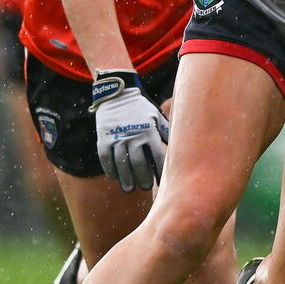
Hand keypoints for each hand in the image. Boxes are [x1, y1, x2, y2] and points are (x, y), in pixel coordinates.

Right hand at [89, 70, 168, 192]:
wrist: (118, 95)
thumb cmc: (142, 109)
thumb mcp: (157, 117)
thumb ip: (167, 133)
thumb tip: (181, 147)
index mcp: (149, 131)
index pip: (157, 157)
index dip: (160, 171)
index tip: (163, 182)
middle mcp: (132, 136)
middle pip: (139, 164)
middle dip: (144, 178)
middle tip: (147, 187)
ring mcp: (116, 138)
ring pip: (121, 165)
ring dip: (126, 179)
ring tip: (130, 189)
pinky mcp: (103, 139)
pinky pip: (106, 159)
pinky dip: (110, 170)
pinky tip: (115, 177)